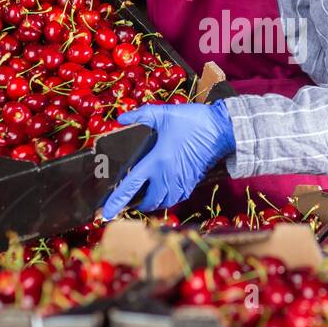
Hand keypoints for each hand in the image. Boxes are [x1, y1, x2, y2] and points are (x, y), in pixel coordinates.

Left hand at [100, 101, 236, 218]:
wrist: (222, 129)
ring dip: (152, 202)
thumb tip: (121, 118)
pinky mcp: (192, 182)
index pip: (130, 186)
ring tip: (145, 195)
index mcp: (156, 161)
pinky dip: (167, 199)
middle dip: (136, 203)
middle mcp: (167, 176)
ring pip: (162, 202)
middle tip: (128, 198)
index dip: (116, 201)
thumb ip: (140, 115)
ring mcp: (180, 181)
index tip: (105, 213)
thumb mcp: (164, 113)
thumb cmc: (193, 121)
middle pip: (147, 201)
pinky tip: (164, 190)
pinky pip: (176, 198)